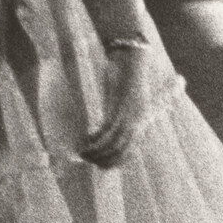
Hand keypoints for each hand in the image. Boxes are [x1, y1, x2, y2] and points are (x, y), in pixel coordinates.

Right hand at [83, 42, 153, 168]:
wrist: (132, 57)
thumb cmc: (126, 75)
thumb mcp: (122, 98)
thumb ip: (117, 113)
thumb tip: (106, 124)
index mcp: (140, 122)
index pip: (128, 152)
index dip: (114, 162)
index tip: (100, 165)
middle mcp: (137, 123)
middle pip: (120, 151)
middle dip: (102, 159)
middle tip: (87, 159)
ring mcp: (129, 116)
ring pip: (112, 144)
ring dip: (96, 151)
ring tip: (82, 152)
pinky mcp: (120, 108)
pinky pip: (107, 131)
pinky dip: (95, 139)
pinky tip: (85, 140)